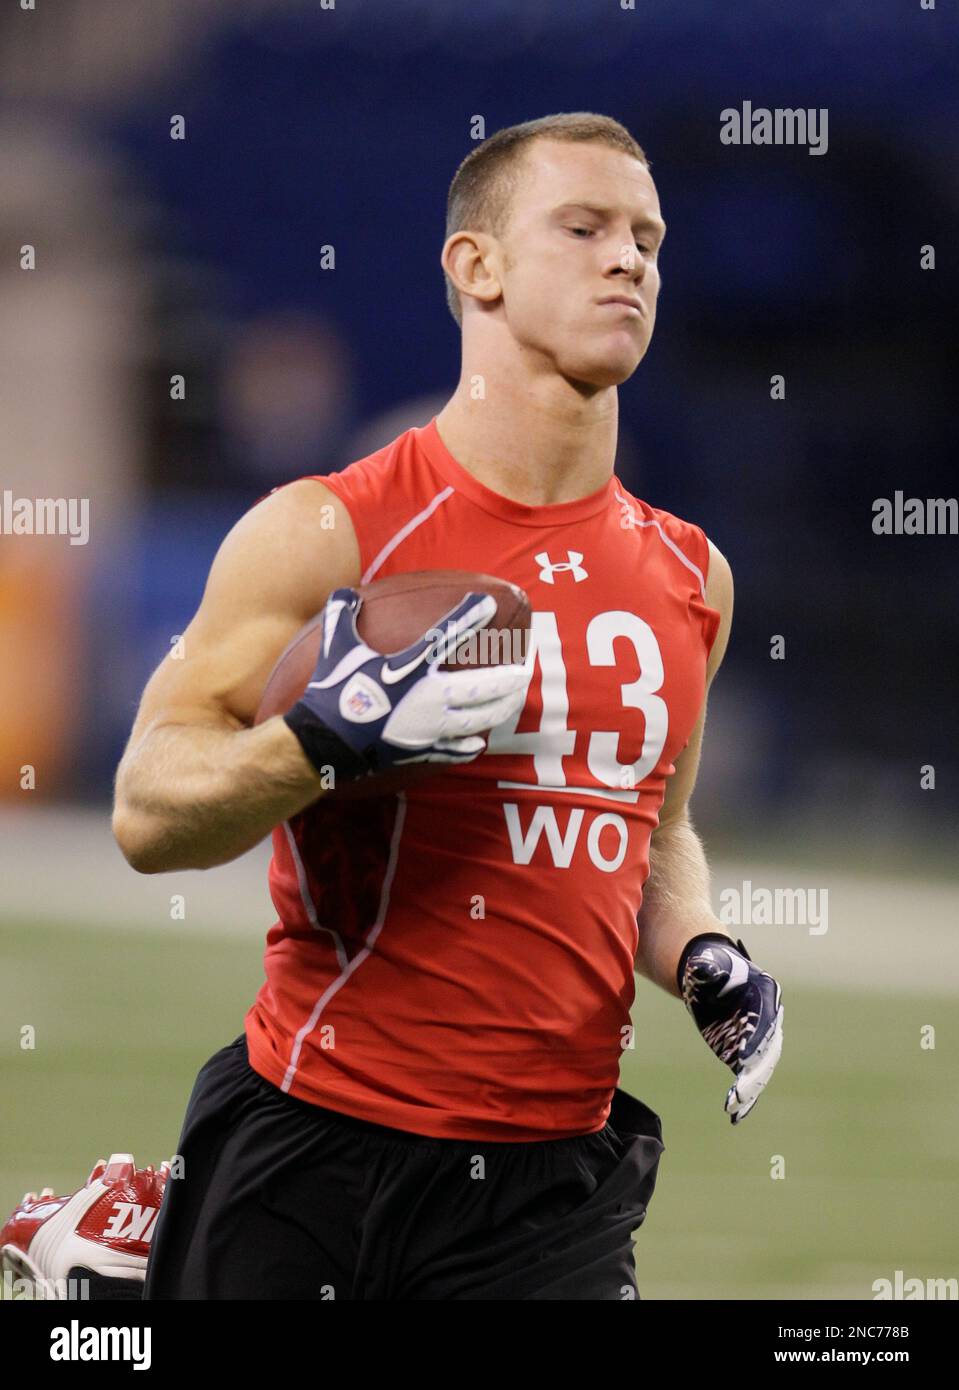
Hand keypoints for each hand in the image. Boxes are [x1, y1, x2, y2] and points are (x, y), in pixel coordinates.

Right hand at [284, 586, 529, 779]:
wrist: (325, 743)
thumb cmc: (332, 691)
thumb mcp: (335, 647)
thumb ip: (342, 616)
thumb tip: (341, 592)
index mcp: (411, 667)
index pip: (447, 635)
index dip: (470, 616)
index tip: (490, 603)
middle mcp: (430, 697)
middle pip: (482, 687)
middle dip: (508, 678)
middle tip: (525, 670)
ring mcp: (430, 727)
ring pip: (479, 718)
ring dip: (501, 708)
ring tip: (515, 700)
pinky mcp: (422, 751)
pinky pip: (453, 750)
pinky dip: (468, 747)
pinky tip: (478, 744)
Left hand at [678, 934, 783, 1123]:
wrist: (711, 973)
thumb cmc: (710, 965)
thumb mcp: (707, 964)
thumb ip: (707, 970)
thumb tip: (701, 970)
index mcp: (766, 993)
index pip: (766, 1021)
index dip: (756, 1040)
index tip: (744, 1058)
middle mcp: (769, 1019)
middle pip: (768, 1049)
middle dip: (755, 1072)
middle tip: (740, 1091)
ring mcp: (758, 1038)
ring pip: (760, 1068)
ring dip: (749, 1089)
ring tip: (734, 1106)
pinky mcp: (744, 1052)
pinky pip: (748, 1077)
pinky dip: (744, 1096)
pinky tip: (734, 1114)